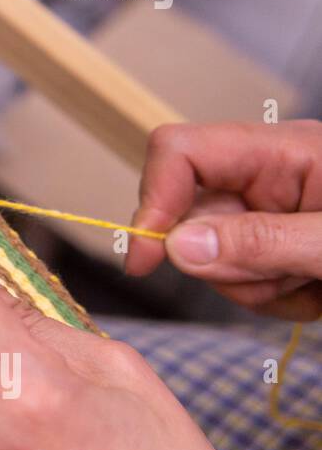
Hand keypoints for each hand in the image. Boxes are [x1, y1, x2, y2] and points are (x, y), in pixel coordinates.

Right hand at [125, 120, 321, 321]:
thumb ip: (263, 242)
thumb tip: (175, 246)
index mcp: (281, 152)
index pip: (180, 151)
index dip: (152, 199)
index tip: (145, 260)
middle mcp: (265, 176)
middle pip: (190, 216)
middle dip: (226, 264)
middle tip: (294, 281)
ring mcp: (266, 211)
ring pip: (210, 257)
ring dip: (256, 287)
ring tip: (314, 289)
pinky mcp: (271, 243)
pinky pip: (238, 279)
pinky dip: (272, 298)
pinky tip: (313, 293)